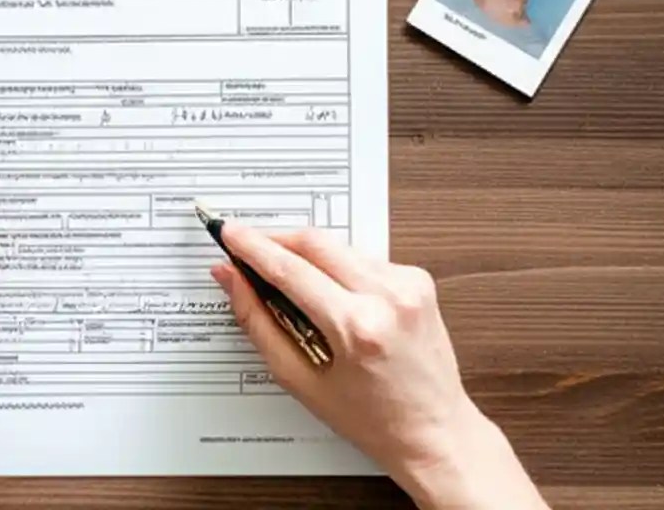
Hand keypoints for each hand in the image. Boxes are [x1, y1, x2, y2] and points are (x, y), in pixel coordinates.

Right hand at [211, 225, 547, 509]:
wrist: (434, 431)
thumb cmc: (372, 419)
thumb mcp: (300, 379)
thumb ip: (258, 323)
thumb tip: (231, 280)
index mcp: (357, 326)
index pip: (290, 269)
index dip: (252, 247)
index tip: (229, 232)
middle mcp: (388, 296)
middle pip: (315, 242)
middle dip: (275, 239)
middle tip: (246, 247)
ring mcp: (409, 284)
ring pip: (339, 245)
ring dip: (306, 254)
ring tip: (286, 280)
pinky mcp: (418, 280)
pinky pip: (363, 257)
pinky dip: (337, 267)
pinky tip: (330, 293)